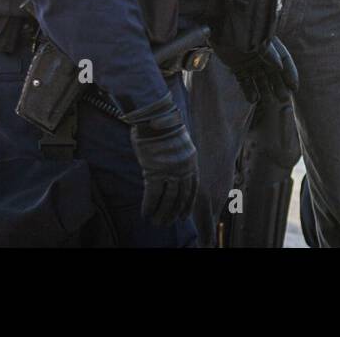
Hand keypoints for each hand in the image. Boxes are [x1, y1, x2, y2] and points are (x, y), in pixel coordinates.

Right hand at [121, 93, 198, 225]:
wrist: (156, 116)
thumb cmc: (163, 126)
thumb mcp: (179, 143)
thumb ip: (178, 158)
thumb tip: (171, 173)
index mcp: (191, 161)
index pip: (192, 188)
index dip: (188, 204)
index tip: (183, 216)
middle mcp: (184, 168)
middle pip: (181, 197)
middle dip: (175, 212)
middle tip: (168, 223)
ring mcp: (170, 170)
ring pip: (168, 199)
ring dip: (162, 213)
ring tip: (157, 222)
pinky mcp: (154, 171)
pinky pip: (153, 195)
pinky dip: (149, 206)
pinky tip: (146, 214)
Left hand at [216, 37, 298, 103]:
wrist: (218, 24)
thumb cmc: (240, 29)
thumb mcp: (257, 40)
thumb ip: (269, 53)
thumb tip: (280, 67)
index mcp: (270, 45)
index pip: (284, 61)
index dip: (290, 74)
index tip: (294, 88)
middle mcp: (261, 55)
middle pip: (273, 73)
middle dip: (279, 86)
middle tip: (283, 99)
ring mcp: (249, 61)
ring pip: (260, 79)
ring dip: (265, 90)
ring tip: (268, 102)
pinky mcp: (237, 67)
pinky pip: (245, 81)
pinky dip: (249, 90)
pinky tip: (253, 99)